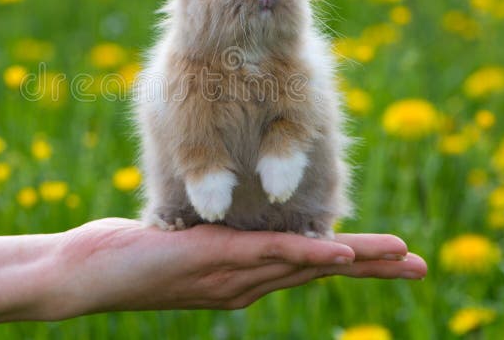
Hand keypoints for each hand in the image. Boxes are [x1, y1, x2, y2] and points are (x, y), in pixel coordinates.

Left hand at [35, 218, 426, 319]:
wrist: (86, 275)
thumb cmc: (126, 254)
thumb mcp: (179, 239)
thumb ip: (206, 235)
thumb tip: (217, 222)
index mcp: (239, 275)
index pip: (303, 265)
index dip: (346, 260)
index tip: (384, 256)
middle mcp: (244, 282)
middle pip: (319, 271)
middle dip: (369, 268)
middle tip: (417, 265)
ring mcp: (232, 275)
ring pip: (306, 264)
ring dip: (354, 260)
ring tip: (402, 257)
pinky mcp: (216, 260)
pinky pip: (270, 256)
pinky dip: (307, 253)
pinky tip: (337, 249)